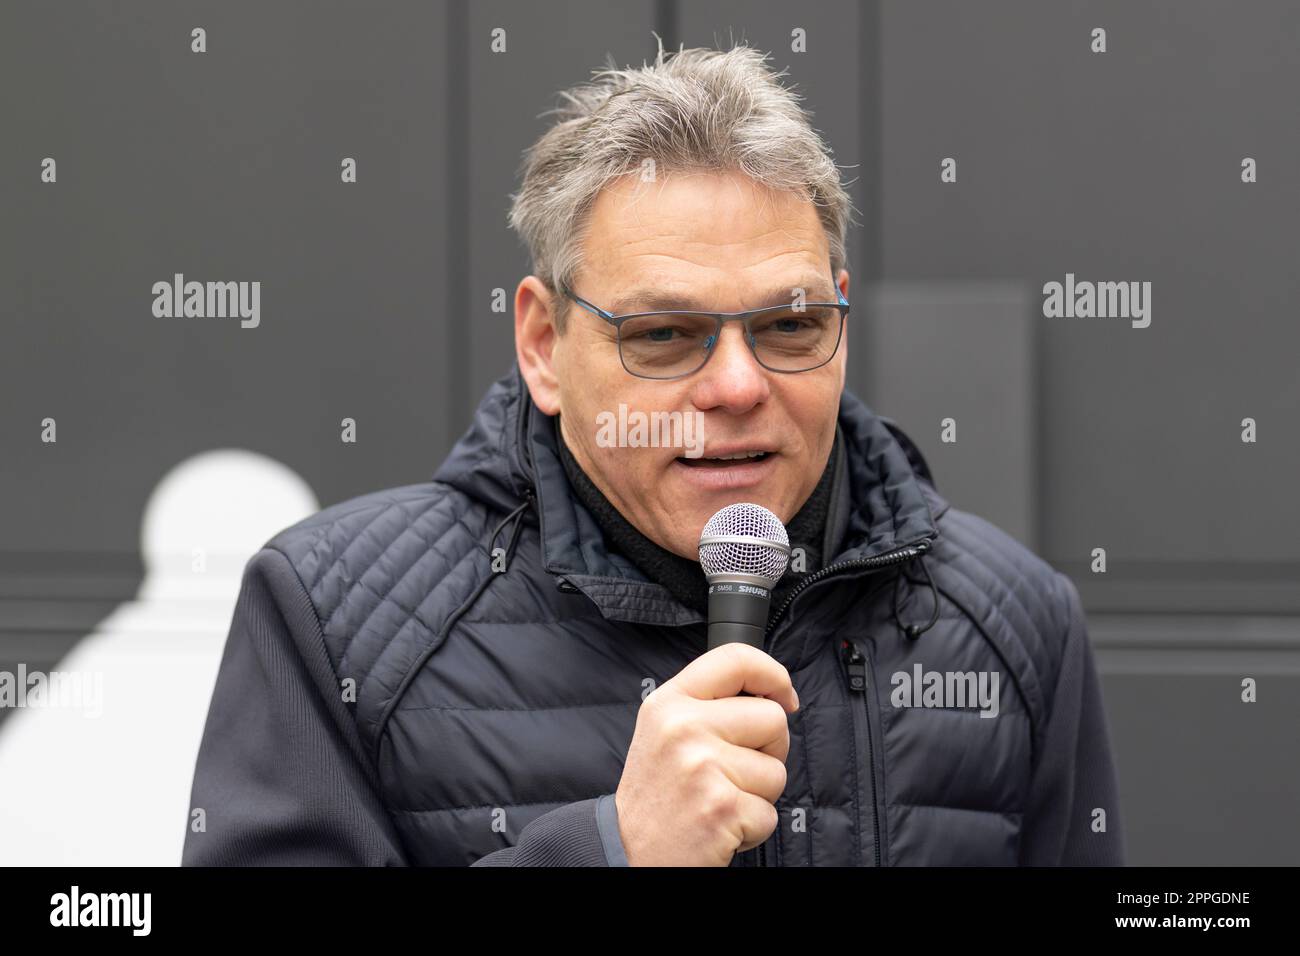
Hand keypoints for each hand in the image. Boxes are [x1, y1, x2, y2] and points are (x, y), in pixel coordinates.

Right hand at [614, 642, 798, 865]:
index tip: (784, 695)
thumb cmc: (656, 794)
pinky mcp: (721, 808)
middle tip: (733, 771)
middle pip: (773, 718)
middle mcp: (683, 727)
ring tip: (720, 799)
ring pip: (777, 770)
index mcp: (670, 702)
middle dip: (769, 750)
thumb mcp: (664, 730)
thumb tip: (773, 693)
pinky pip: (770, 812)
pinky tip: (720, 824)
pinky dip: (753, 827)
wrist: (627, 852)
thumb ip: (708, 704)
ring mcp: (702, 767)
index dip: (773, 674)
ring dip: (759, 794)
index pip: (735, 659)